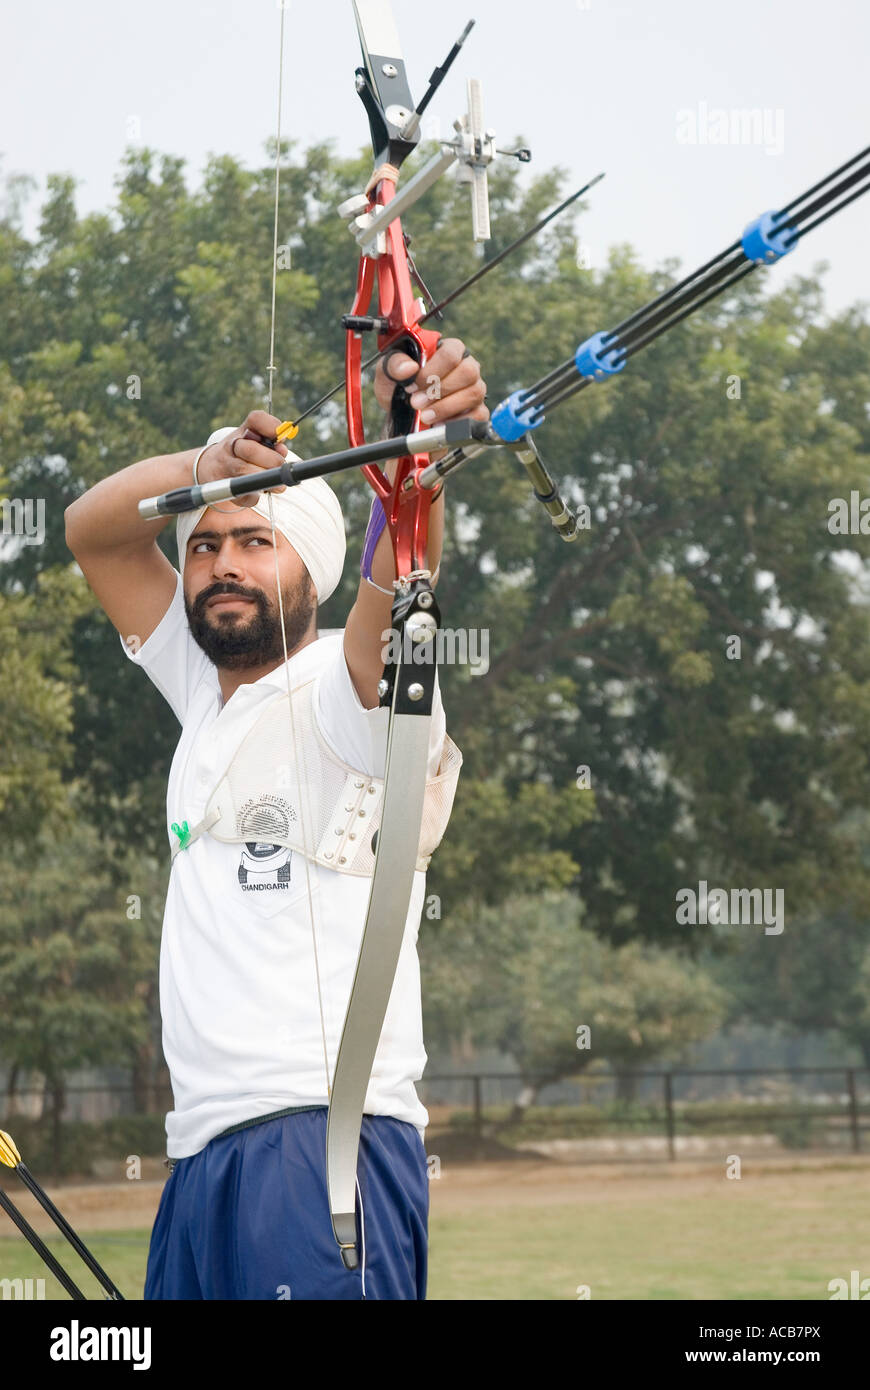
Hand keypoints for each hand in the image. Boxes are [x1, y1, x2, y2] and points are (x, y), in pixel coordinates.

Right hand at [196, 411, 288, 507]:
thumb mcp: (254, 438)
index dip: (272, 427)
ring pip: (246, 473)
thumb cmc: (241, 451)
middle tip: (280, 466)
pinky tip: (258, 491)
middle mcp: (231, 447)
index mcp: (242, 431)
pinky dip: (256, 496)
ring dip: (268, 480)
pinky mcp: (227, 489)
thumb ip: (273, 439)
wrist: (210, 467)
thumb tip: (282, 449)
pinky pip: (245, 496)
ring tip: (277, 484)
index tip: (280, 439)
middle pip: (251, 450)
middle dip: (273, 460)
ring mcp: (226, 468)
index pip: (256, 419)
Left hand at [373, 337, 488, 425]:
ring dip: (446, 407)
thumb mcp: (389, 371)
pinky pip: (478, 416)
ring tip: (426, 416)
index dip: (432, 371)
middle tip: (417, 402)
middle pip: (468, 372)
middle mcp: (467, 367)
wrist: (401, 412)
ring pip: (474, 393)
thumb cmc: (400, 385)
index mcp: (449, 350)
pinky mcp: (477, 411)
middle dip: (440, 390)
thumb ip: (395, 364)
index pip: (451, 354)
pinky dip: (457, 423)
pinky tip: (439, 425)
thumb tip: (409, 368)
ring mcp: (474, 389)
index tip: (413, 385)